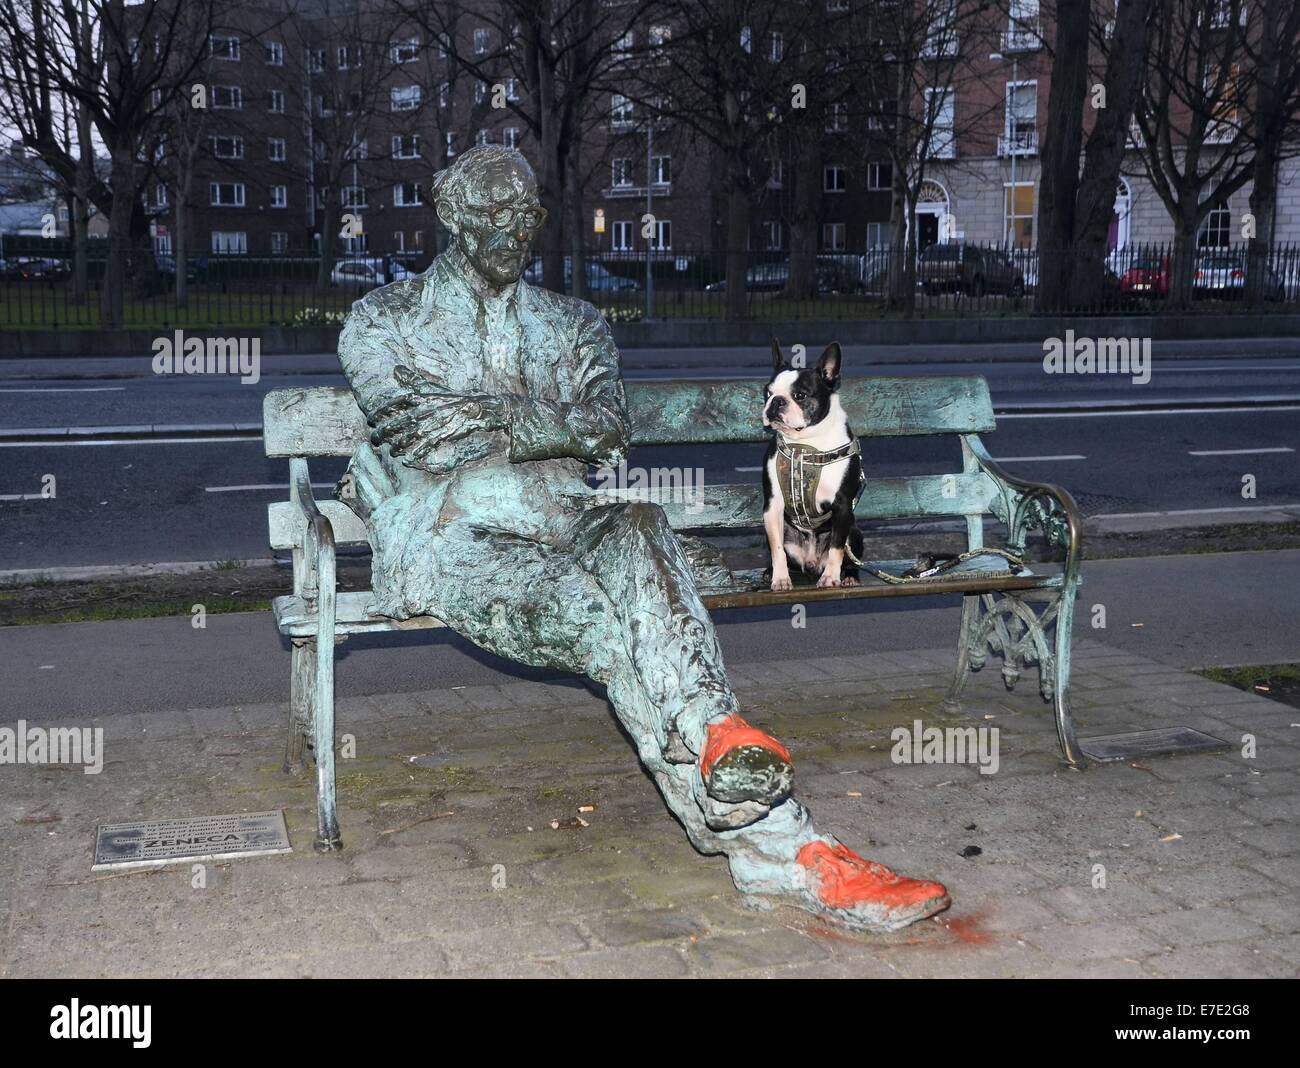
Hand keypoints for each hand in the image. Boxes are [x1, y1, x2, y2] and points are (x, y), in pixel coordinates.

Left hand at [369, 365, 507, 459]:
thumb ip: (413, 381)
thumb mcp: (433, 388)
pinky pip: (428, 444)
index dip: (383, 409)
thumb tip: (395, 369)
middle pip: (401, 419)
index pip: (399, 401)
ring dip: (398, 444)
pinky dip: (417, 453)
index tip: (371, 418)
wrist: (483, 407)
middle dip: (385, 430)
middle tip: (374, 438)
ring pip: (412, 434)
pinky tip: (407, 460)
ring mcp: (438, 421)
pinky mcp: (447, 432)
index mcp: (425, 396)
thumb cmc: (454, 399)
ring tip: (390, 450)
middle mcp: (430, 407)